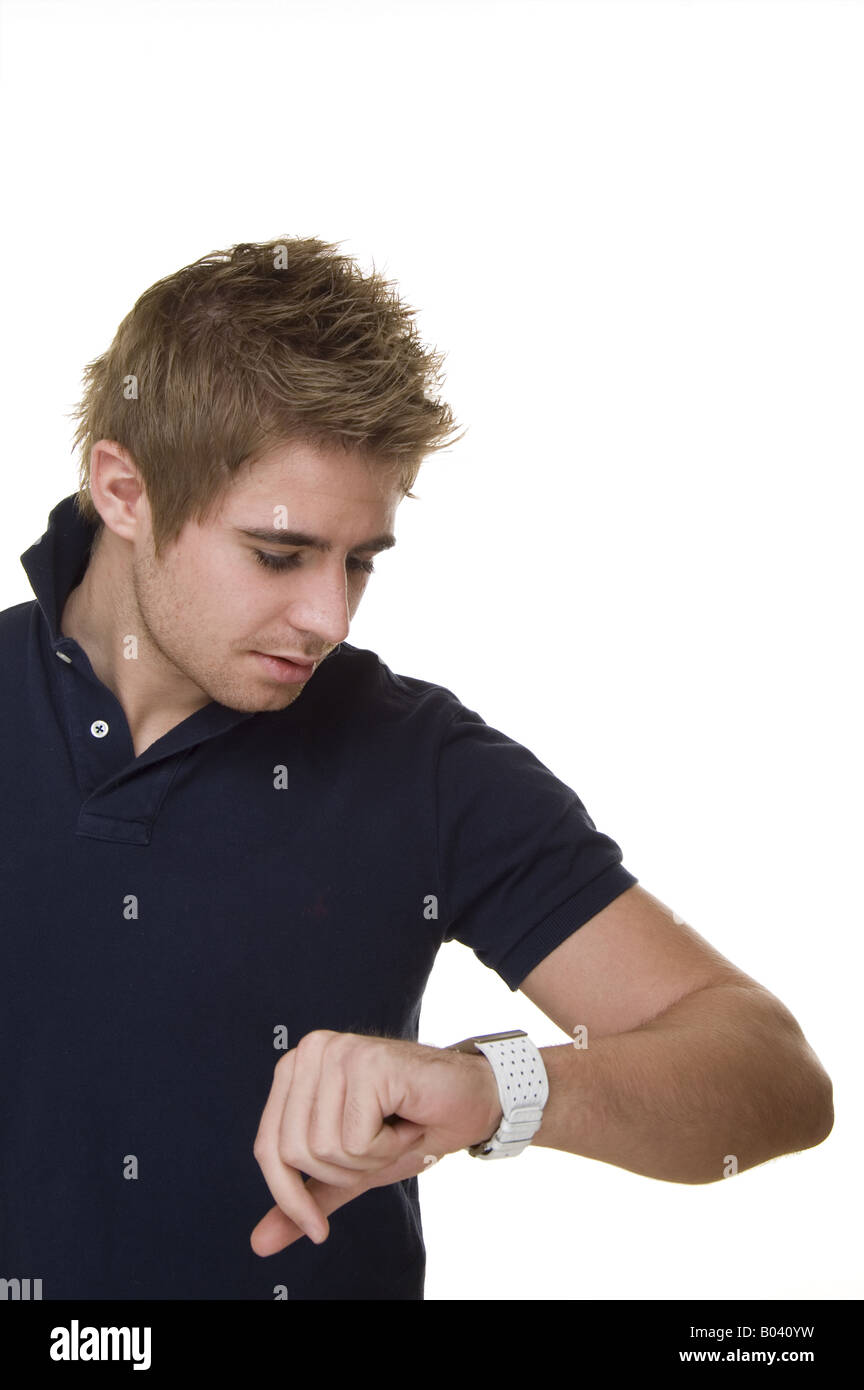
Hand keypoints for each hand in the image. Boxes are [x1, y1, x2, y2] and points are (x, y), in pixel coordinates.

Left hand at [250, 1029, 501, 1255]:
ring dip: (371, 1158)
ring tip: (396, 1131)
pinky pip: (356, 1139)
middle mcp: (312, 1051)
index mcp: (297, 1068)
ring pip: (324, 1148)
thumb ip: (306, 1196)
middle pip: (295, 1152)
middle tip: (382, 1149)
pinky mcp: (366, 1062)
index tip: (317, 1229)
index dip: (290, 1196)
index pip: (268, 1147)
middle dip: (345, 1171)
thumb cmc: (412, 1126)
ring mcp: (338, 1052)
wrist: (472, 1103)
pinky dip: (388, 1147)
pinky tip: (408, 1122)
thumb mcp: (351, 1169)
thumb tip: (260, 1243)